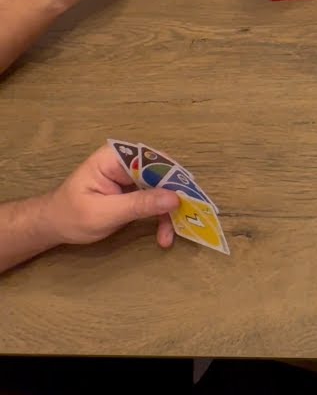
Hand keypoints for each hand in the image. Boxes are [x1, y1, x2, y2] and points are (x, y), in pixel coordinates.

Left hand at [41, 145, 178, 247]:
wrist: (54, 226)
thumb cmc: (70, 216)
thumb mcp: (104, 213)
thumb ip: (139, 204)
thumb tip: (175, 198)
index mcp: (115, 158)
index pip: (153, 161)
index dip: (173, 178)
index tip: (185, 200)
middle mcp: (128, 162)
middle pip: (163, 174)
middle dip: (174, 199)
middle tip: (185, 220)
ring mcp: (133, 176)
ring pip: (164, 189)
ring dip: (170, 213)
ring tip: (169, 236)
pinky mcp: (136, 190)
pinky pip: (158, 199)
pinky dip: (163, 217)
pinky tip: (163, 235)